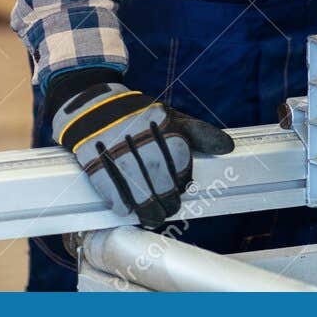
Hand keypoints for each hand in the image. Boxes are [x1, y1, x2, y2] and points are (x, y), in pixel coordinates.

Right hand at [47, 71, 234, 228]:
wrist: (89, 99)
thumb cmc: (136, 114)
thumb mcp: (168, 115)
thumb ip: (197, 132)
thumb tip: (227, 146)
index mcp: (159, 118)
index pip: (177, 153)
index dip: (181, 177)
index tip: (182, 192)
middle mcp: (137, 128)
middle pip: (155, 169)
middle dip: (164, 195)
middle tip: (168, 211)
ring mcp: (111, 138)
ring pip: (132, 177)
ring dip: (142, 203)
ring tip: (150, 217)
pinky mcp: (89, 149)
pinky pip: (104, 178)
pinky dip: (115, 197)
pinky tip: (123, 209)